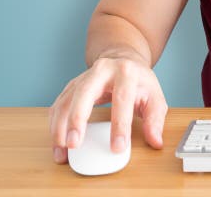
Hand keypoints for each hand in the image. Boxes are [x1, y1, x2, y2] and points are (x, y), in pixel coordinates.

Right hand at [48, 54, 167, 163]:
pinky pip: (58, 104)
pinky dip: (55, 125)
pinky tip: (58, 142)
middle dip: (77, 119)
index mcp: (126, 72)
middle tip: (74, 144)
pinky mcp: (71, 86)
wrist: (123, 59)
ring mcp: (83, 77)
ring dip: (60, 127)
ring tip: (63, 151)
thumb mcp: (154, 97)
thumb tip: (155, 141)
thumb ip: (155, 120)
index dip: (120, 125)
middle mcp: (102, 71)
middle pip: (85, 92)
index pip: (122, 99)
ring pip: (66, 99)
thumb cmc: (139, 82)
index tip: (118, 148)